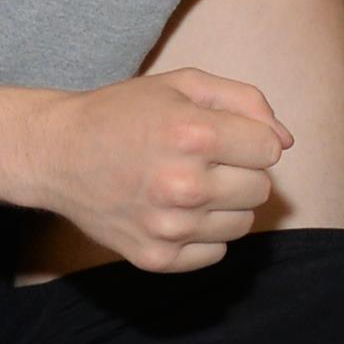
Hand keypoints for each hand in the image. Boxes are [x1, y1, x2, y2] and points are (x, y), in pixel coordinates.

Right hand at [37, 66, 289, 270]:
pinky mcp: (156, 258)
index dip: (249, 139)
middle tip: (200, 160)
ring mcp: (169, 227)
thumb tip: (286, 142)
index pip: (269, 150)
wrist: (58, 154)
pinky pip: (216, 252)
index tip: (220, 136)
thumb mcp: (183, 85)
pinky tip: (175, 211)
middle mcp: (184, 185)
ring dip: (224, 204)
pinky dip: (204, 235)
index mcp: (194, 134)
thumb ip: (246, 102)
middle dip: (239, 171)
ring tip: (186, 184)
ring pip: (243, 223)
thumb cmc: (123, 114)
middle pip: (261, 188)